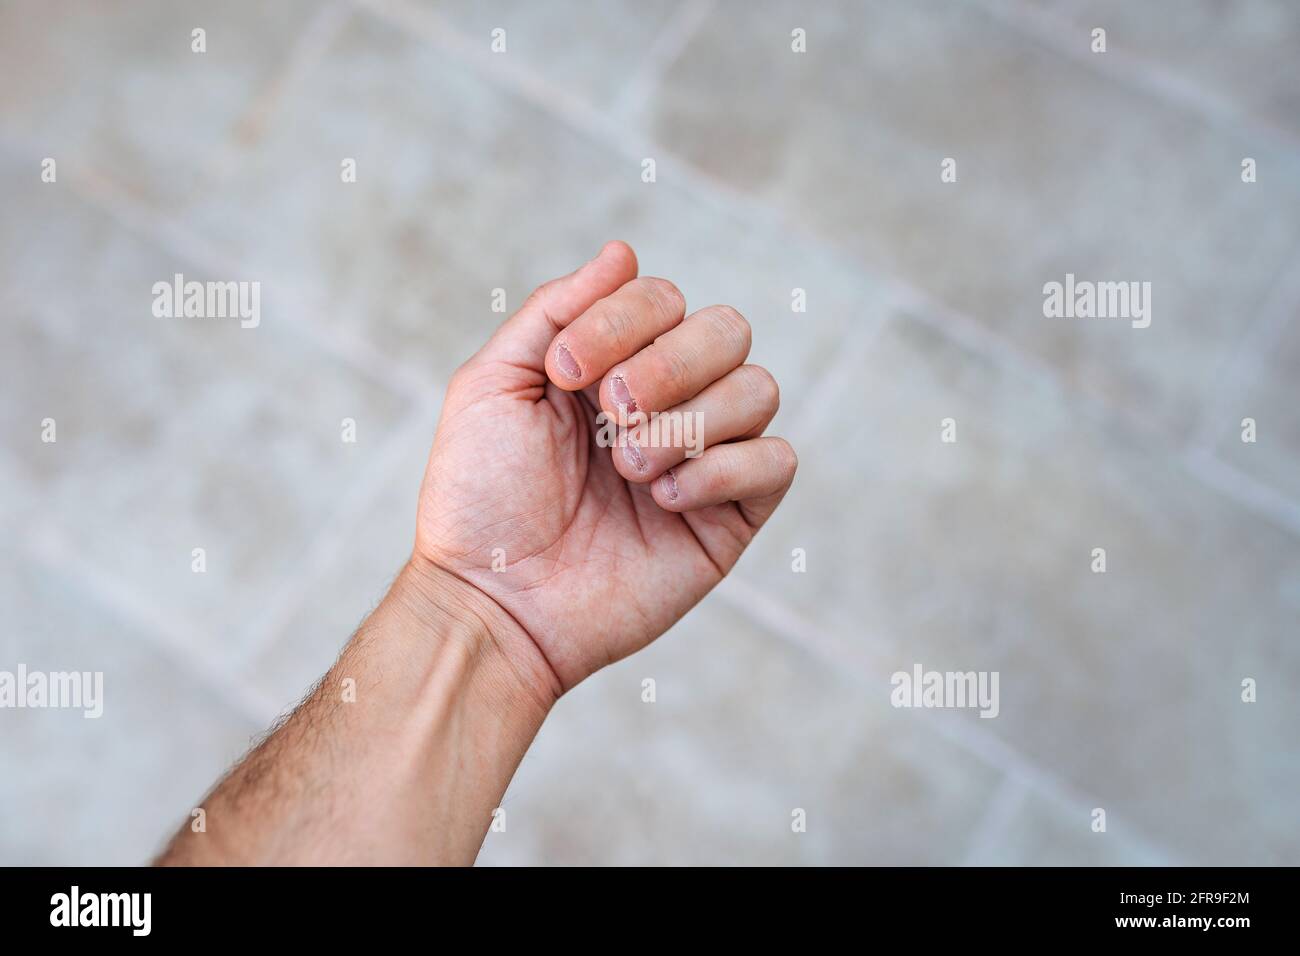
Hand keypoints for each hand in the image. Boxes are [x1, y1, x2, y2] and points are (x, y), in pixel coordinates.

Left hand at [413, 241, 796, 695]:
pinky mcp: (730, 519)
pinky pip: (776, 462)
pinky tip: (662, 500)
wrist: (493, 601)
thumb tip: (623, 250)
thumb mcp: (493, 384)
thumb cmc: (481, 497)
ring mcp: (703, 459)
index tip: (564, 373)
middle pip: (726, 330)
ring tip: (627, 466)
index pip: (663, 298)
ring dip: (691, 419)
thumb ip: (555, 310)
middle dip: (667, 363)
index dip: (622, 320)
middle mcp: (668, 402)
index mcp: (614, 364)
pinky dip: (723, 469)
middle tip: (610, 414)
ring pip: (759, 389)